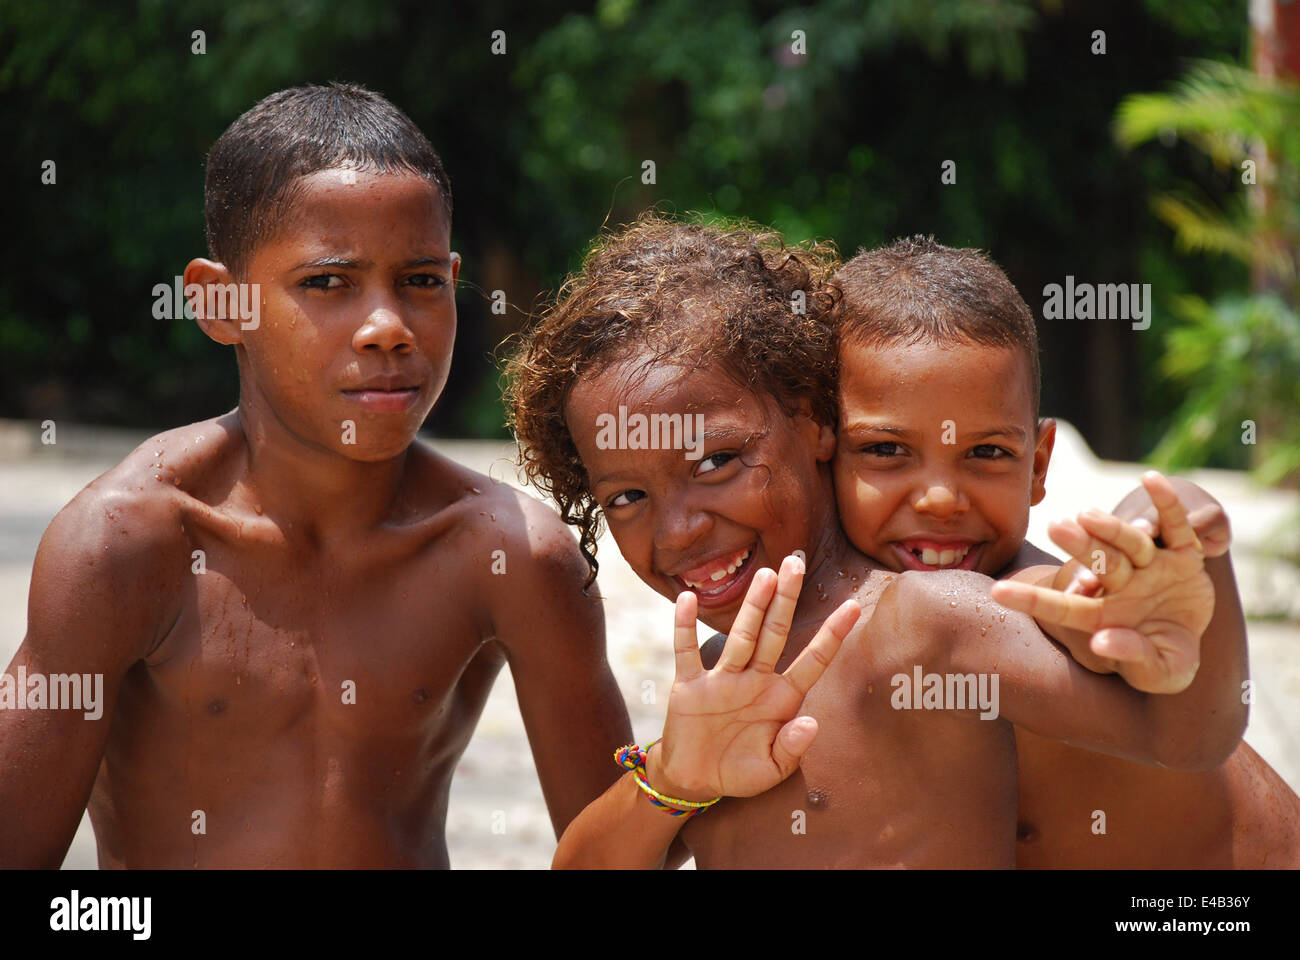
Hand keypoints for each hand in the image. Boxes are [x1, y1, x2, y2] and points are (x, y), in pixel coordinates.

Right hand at [647, 555, 860, 801]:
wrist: (693, 779)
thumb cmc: (738, 772)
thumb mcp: (771, 770)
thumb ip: (792, 748)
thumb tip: (810, 722)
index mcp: (781, 699)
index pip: (812, 660)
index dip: (832, 634)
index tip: (854, 605)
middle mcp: (754, 680)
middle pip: (775, 634)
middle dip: (786, 600)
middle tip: (796, 563)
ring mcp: (722, 680)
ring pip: (740, 636)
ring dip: (752, 606)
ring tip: (765, 575)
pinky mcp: (690, 686)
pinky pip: (687, 651)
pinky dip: (685, 626)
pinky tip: (688, 599)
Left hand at [991, 472, 1213, 693]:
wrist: (1192, 644)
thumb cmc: (1162, 663)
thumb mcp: (1157, 672)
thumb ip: (1131, 656)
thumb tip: (1101, 640)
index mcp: (1102, 616)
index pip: (1062, 607)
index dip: (1032, 599)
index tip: (997, 592)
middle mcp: (1121, 585)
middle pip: (1099, 562)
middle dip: (1079, 546)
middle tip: (1055, 526)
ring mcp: (1152, 567)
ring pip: (1130, 543)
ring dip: (1112, 528)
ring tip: (1088, 515)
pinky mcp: (1183, 556)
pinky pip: (1175, 527)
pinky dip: (1166, 503)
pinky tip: (1152, 479)